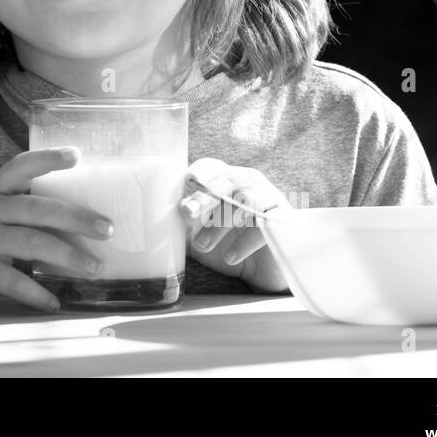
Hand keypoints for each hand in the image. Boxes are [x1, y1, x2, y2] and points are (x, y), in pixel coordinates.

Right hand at [0, 146, 115, 312]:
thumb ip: (14, 213)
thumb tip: (69, 224)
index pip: (19, 167)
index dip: (47, 158)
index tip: (78, 155)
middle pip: (38, 208)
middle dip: (76, 217)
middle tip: (107, 228)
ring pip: (33, 243)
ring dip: (68, 256)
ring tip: (94, 268)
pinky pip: (14, 282)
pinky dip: (38, 294)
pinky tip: (55, 303)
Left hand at [179, 157, 291, 293]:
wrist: (260, 271)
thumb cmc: (225, 243)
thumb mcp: (197, 232)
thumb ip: (180, 222)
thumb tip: (152, 219)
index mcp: (225, 178)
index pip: (209, 166)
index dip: (194, 177)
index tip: (180, 191)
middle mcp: (248, 181)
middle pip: (225, 180)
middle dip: (203, 196)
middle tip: (185, 214)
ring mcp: (269, 198)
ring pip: (246, 198)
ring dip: (220, 221)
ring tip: (201, 245)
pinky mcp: (284, 220)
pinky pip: (266, 225)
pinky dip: (244, 242)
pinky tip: (230, 257)